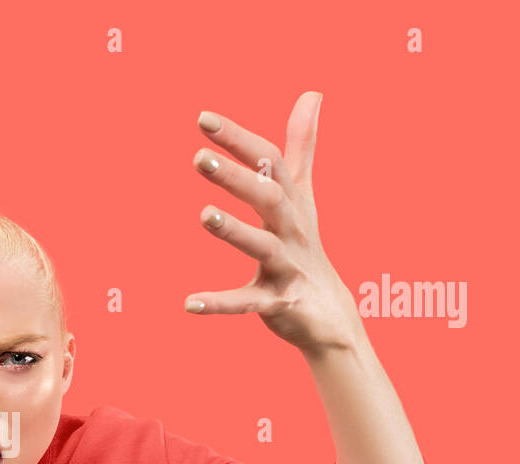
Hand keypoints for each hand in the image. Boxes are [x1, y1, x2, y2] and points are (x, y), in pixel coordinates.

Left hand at [187, 91, 361, 356]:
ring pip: (261, 246)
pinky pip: (247, 303)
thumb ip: (300, 147)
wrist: (329, 314)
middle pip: (267, 197)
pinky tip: (189, 303)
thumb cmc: (304, 246)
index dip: (238, 139)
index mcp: (291, 201)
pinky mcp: (278, 302)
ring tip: (203, 215)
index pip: (268, 161)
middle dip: (236, 177)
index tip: (202, 118)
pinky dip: (220, 304)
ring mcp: (286, 266)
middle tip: (198, 158)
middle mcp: (291, 229)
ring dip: (234, 231)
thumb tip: (313, 93)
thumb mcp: (301, 194)